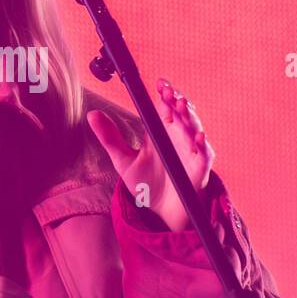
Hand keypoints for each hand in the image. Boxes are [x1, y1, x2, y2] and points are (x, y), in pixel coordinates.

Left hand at [86, 79, 215, 231]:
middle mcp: (178, 138)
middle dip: (177, 101)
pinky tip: (199, 136)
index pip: (165, 106)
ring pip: (194, 128)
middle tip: (169, 93)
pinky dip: (203, 145)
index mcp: (160, 132)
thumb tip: (91, 114)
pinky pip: (205, 154)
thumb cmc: (145, 184)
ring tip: (182, 106)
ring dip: (190, 117)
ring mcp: (190, 152)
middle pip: (181, 113)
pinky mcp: (199, 169)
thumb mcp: (123, 160)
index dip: (164, 94)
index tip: (158, 84)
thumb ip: (110, 138)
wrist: (160, 213)